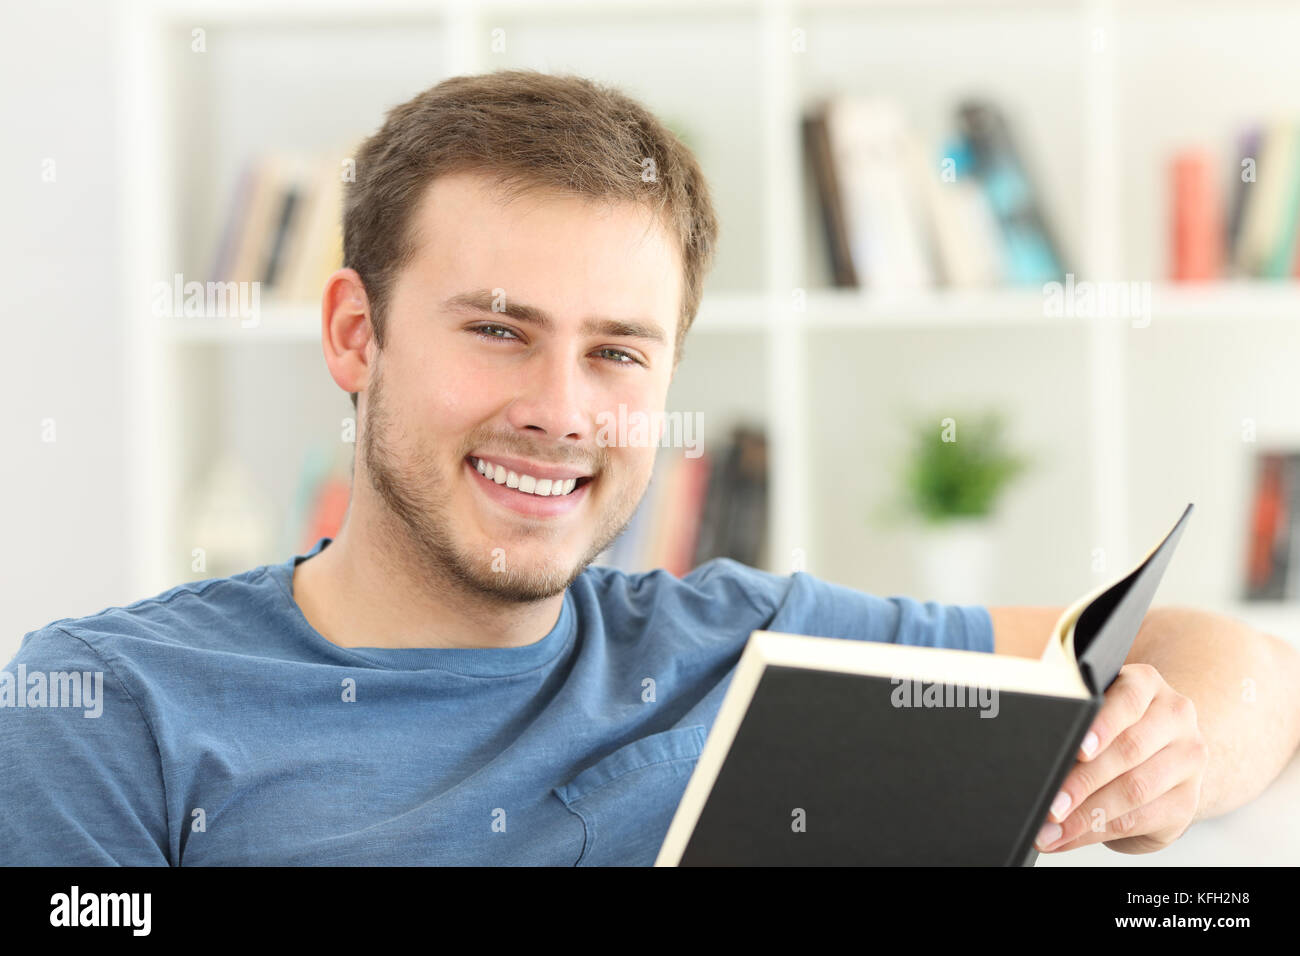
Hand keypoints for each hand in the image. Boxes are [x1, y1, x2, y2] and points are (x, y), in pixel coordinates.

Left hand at [1034, 662, 1209, 853]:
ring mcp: (1187, 759)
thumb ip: (1074, 717)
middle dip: (1082, 781)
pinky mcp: (1186, 800)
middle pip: (1128, 750)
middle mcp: (1174, 717)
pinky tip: (1069, 836)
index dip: (1101, 725)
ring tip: (1051, 828)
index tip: (1077, 749)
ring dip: (1086, 814)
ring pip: (1134, 789)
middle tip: (1049, 804)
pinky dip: (1096, 830)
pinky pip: (1139, 819)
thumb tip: (1034, 749)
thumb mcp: (1096, 710)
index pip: (1127, 699)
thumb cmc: (1111, 728)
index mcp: (1146, 684)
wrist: (1161, 754)